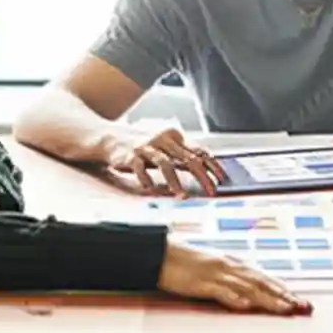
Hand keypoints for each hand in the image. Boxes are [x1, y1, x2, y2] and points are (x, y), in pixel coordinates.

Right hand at [106, 127, 226, 196]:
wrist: (109, 137)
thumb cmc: (142, 144)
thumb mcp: (164, 145)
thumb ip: (181, 154)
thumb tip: (205, 168)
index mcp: (175, 136)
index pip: (200, 150)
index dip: (213, 165)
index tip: (223, 179)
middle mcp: (163, 139)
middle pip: (188, 158)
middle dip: (202, 177)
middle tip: (211, 192)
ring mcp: (147, 146)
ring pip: (166, 164)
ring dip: (176, 182)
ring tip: (183, 196)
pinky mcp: (131, 155)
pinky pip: (141, 169)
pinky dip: (148, 180)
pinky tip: (153, 191)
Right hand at [158, 241, 312, 315]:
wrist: (161, 253)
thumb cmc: (186, 261)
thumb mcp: (214, 266)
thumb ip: (231, 276)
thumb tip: (248, 291)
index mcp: (233, 263)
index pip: (263, 277)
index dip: (282, 288)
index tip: (298, 299)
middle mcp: (229, 266)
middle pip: (261, 282)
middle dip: (283, 295)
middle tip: (301, 306)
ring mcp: (216, 274)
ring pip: (247, 287)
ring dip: (267, 299)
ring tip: (284, 308)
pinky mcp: (201, 283)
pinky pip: (220, 291)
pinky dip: (234, 298)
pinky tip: (246, 305)